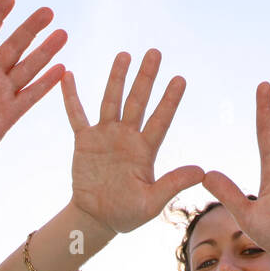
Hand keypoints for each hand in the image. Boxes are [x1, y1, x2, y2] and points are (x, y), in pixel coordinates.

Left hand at [0, 0, 66, 167]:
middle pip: (14, 46)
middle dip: (30, 28)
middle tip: (48, 11)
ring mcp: (2, 91)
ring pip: (27, 67)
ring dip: (45, 51)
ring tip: (62, 34)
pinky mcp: (11, 112)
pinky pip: (31, 95)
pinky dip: (46, 83)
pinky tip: (61, 69)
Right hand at [63, 49, 202, 234]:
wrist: (96, 218)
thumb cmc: (127, 214)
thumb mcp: (152, 203)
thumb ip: (173, 184)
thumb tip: (201, 171)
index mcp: (146, 150)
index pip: (160, 119)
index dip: (169, 100)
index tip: (180, 78)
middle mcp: (127, 136)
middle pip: (138, 101)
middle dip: (146, 77)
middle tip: (155, 52)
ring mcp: (105, 135)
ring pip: (112, 100)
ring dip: (117, 78)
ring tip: (124, 54)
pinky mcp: (84, 141)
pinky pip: (77, 115)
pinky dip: (71, 97)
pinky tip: (68, 76)